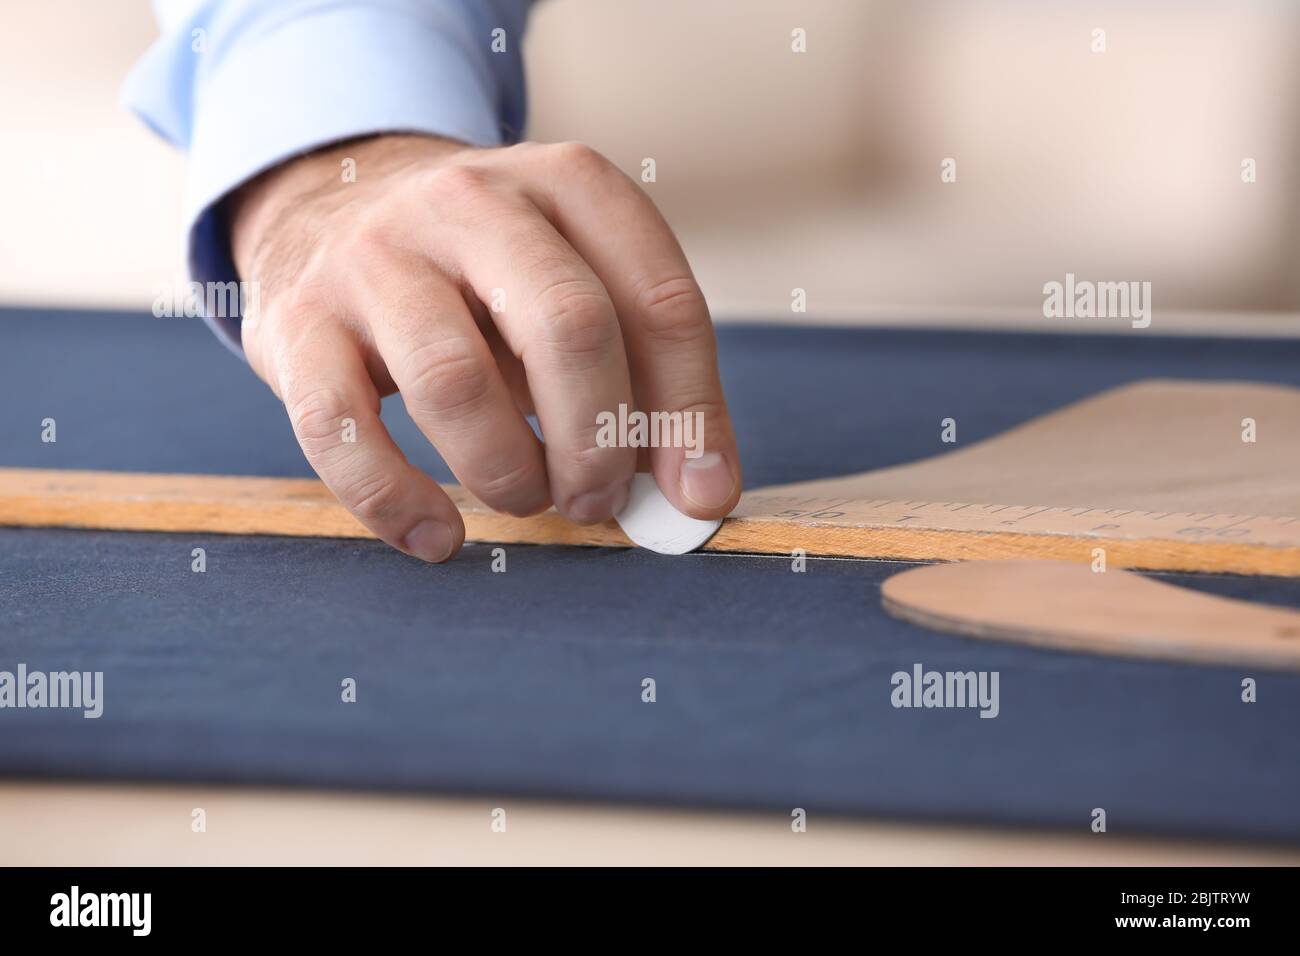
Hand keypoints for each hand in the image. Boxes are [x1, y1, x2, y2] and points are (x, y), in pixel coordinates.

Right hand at [228, 134, 740, 561]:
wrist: (329, 204)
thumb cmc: (482, 278)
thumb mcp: (571, 285)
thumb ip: (639, 375)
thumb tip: (697, 495)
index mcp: (566, 184)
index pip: (659, 299)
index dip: (690, 410)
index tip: (699, 494)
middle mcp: (471, 202)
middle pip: (566, 327)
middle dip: (598, 441)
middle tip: (596, 500)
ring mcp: (375, 256)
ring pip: (454, 381)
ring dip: (506, 472)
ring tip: (523, 498)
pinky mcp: (297, 322)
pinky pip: (340, 429)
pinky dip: (395, 502)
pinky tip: (437, 536)